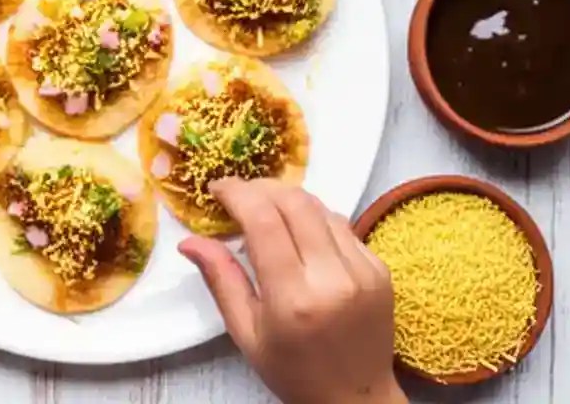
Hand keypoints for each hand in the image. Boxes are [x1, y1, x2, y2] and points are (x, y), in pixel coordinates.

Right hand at [180, 179, 403, 403]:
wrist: (357, 399)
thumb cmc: (293, 372)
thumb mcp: (246, 333)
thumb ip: (221, 280)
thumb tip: (189, 241)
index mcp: (294, 299)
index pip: (264, 220)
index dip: (238, 193)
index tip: (218, 187)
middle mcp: (334, 277)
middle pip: (295, 202)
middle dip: (261, 187)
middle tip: (239, 195)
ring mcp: (364, 270)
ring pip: (321, 207)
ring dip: (288, 199)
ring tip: (266, 210)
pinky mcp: (380, 268)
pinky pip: (342, 225)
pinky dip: (314, 218)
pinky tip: (298, 233)